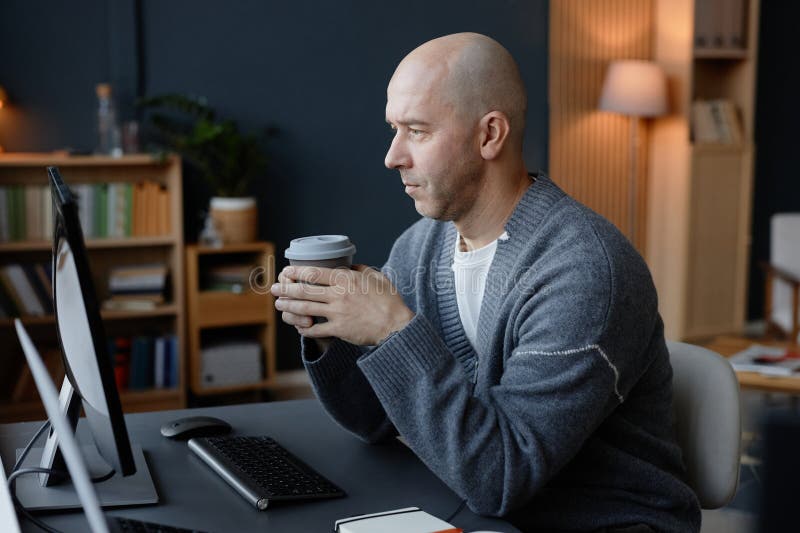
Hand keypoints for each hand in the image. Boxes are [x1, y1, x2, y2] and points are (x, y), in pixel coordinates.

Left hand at [271, 265, 414, 345]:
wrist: (396, 325)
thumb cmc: (389, 301)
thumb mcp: (377, 277)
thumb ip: (360, 269)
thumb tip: (349, 265)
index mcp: (347, 279)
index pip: (314, 273)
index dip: (296, 271)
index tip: (286, 271)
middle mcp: (339, 295)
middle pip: (305, 290)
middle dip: (286, 288)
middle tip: (274, 288)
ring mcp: (337, 313)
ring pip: (306, 308)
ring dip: (289, 306)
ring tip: (279, 304)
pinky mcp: (339, 330)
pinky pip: (316, 329)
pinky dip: (304, 328)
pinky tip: (299, 326)